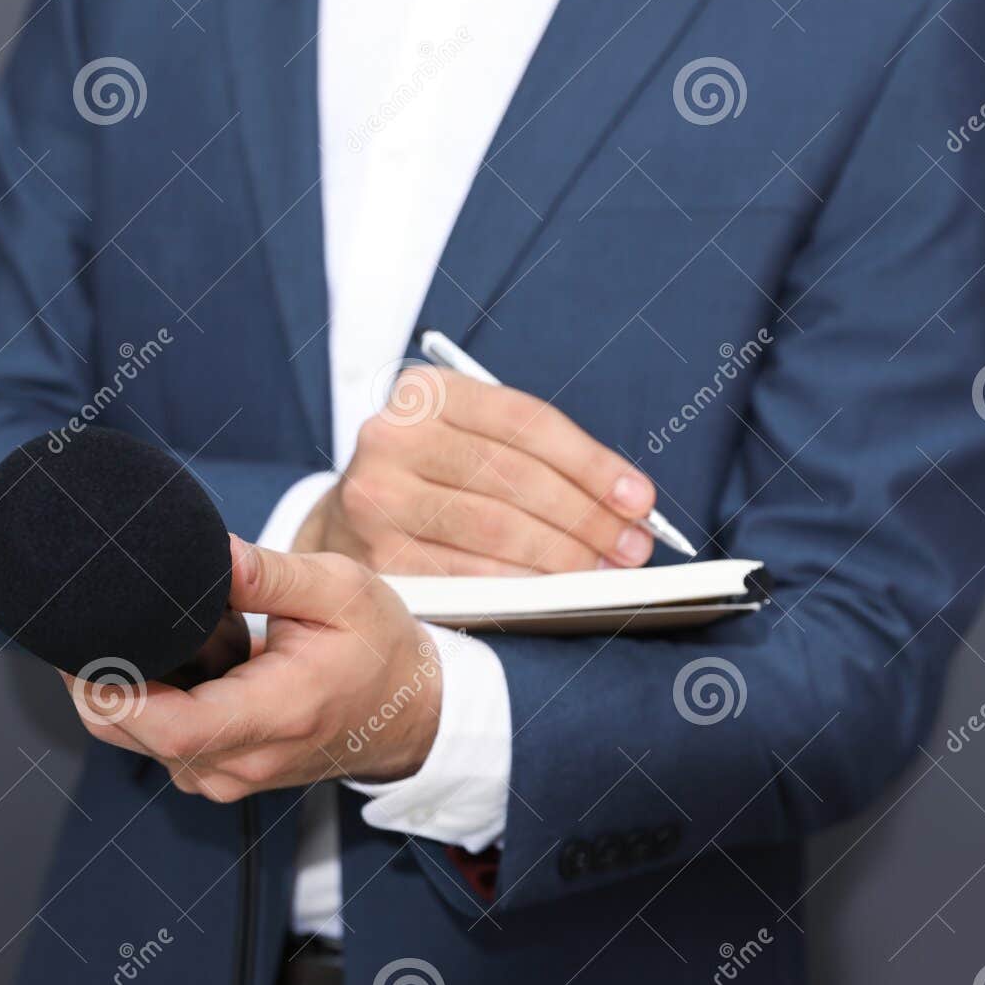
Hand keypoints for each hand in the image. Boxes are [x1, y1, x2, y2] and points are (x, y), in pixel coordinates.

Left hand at [62, 535, 440, 801]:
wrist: (409, 714)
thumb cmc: (379, 651)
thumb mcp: (338, 591)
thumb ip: (267, 573)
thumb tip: (207, 549)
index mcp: (278, 714)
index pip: (173, 726)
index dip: (112, 688)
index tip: (81, 643)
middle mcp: (242, 761)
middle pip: (132, 731)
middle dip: (99, 671)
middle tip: (103, 608)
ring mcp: (225, 776)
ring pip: (135, 737)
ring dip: (131, 681)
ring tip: (183, 631)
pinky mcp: (215, 774)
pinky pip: (155, 741)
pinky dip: (150, 698)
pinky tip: (188, 658)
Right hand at [294, 364, 657, 573]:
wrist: (344, 523)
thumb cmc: (432, 477)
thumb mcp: (470, 437)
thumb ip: (537, 455)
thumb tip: (627, 504)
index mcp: (425, 391)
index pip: (524, 422)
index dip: (590, 462)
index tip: (640, 497)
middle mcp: (391, 437)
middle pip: (513, 477)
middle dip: (586, 516)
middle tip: (633, 546)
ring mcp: (376, 499)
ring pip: (494, 528)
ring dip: (562, 556)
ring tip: (604, 570)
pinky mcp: (376, 557)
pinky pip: (467, 574)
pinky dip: (520, 586)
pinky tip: (553, 592)